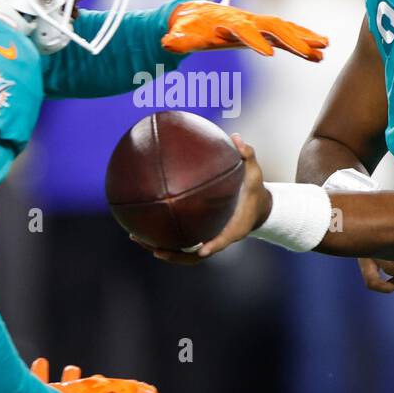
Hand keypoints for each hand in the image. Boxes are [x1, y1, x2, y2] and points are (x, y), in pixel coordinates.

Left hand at [136, 134, 269, 264]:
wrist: (257, 208)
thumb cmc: (253, 191)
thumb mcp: (254, 173)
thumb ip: (247, 155)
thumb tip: (236, 136)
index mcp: (233, 229)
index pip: (223, 240)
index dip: (213, 246)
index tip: (202, 250)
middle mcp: (217, 238)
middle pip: (193, 255)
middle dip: (174, 254)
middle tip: (155, 249)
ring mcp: (206, 239)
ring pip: (181, 252)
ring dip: (159, 248)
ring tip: (136, 237)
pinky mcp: (198, 234)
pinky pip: (177, 240)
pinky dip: (160, 236)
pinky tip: (140, 225)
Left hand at [162, 0, 326, 61]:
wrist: (197, 15)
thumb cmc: (189, 28)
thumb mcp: (180, 35)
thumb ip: (176, 40)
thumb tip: (166, 42)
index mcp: (228, 22)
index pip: (244, 32)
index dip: (255, 42)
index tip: (269, 55)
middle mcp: (248, 21)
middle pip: (274, 27)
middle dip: (293, 38)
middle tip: (312, 50)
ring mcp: (258, 25)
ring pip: (286, 29)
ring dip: (305, 38)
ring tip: (326, 48)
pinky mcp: (264, 32)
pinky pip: (286, 37)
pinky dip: (303, 44)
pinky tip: (320, 55)